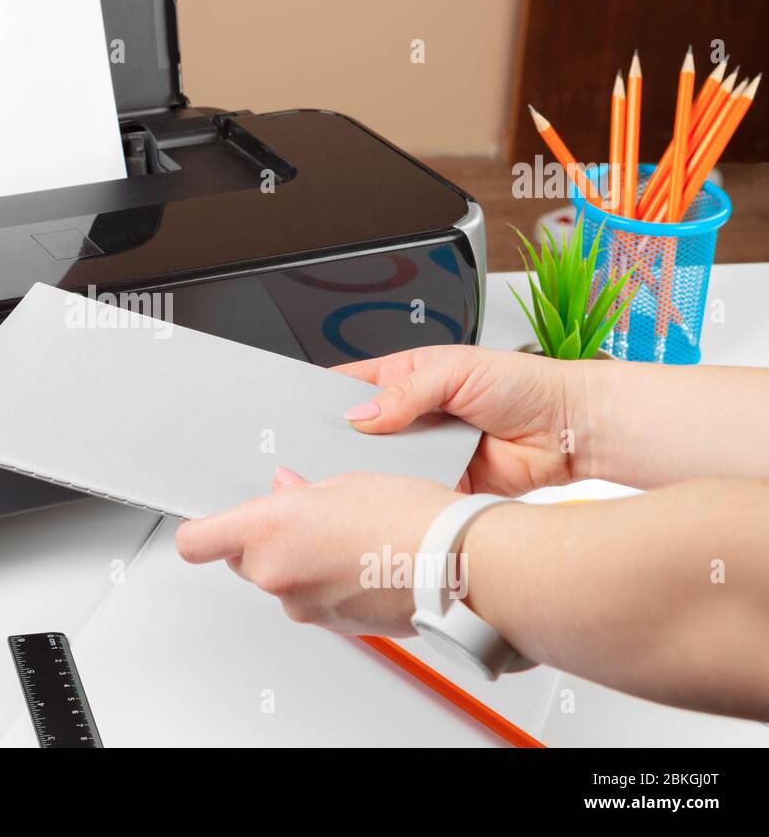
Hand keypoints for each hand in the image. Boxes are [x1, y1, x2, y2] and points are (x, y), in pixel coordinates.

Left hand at [175, 468, 460, 635]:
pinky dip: (325, 582)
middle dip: (264, 540)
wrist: (456, 564)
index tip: (205, 525)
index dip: (199, 532)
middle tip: (305, 516)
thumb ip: (299, 492)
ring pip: (280, 580)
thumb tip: (283, 489)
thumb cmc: (410, 519)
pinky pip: (312, 598)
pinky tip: (359, 559)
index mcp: (269, 530)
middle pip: (241, 559)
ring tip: (345, 537)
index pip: (196, 542)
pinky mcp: (331, 625)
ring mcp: (303, 604)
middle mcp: (277, 574)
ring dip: (299, 561)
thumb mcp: (344, 482)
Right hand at [338, 345, 588, 495]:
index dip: (324, 398)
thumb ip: (405, 393)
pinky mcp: (442, 484)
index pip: (352, 386)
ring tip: (348, 478)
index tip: (299, 412)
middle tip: (316, 453)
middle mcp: (412, 416)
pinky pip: (411, 491)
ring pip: (383, 466)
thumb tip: (361, 415)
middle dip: (341, 443)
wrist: (570, 430)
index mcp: (407, 378)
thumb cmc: (525, 385)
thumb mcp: (456, 371)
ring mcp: (426, 452)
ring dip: (372, 471)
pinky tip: (388, 497)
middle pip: (360, 433)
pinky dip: (401, 496)